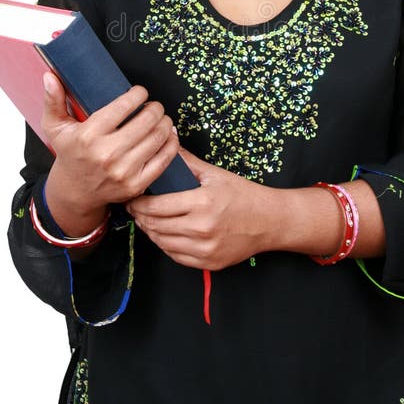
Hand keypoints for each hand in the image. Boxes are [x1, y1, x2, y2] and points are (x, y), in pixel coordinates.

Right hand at [41, 72, 179, 235]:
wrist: (75, 192)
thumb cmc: (69, 154)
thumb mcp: (55, 127)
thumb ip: (53, 100)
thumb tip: (50, 76)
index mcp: (88, 135)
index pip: (124, 106)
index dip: (138, 94)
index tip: (140, 92)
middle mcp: (107, 154)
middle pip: (147, 120)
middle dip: (155, 107)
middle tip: (154, 105)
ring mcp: (123, 171)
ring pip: (158, 137)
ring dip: (165, 122)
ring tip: (161, 118)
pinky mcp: (136, 184)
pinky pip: (164, 159)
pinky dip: (171, 143)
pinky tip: (168, 134)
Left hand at [126, 146, 280, 269]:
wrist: (271, 221)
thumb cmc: (243, 194)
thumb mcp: (215, 174)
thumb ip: (187, 162)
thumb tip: (167, 140)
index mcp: (202, 203)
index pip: (157, 207)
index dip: (138, 204)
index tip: (132, 198)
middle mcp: (202, 229)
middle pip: (156, 226)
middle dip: (140, 217)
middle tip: (135, 208)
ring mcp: (205, 249)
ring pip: (162, 243)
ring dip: (150, 232)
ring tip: (147, 220)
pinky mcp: (209, 263)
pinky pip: (176, 257)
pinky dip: (165, 245)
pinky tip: (164, 234)